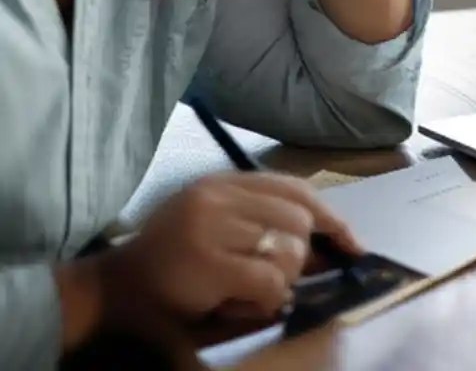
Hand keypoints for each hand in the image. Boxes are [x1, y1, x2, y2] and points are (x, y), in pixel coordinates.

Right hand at [98, 172, 362, 328]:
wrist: (114, 292)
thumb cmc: (173, 265)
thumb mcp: (218, 228)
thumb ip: (265, 224)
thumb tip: (331, 245)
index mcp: (222, 184)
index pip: (294, 189)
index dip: (329, 216)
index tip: (350, 243)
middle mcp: (217, 197)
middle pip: (298, 219)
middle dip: (301, 255)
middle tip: (279, 277)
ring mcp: (211, 227)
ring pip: (289, 250)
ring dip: (282, 280)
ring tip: (252, 290)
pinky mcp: (209, 262)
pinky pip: (271, 279)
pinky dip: (270, 298)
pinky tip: (248, 302)